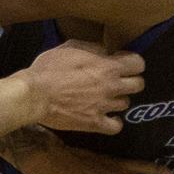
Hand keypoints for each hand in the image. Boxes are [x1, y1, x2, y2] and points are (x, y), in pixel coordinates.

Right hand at [21, 40, 144, 134]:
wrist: (35, 94)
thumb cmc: (49, 68)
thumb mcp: (70, 47)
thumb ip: (92, 48)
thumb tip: (105, 52)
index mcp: (107, 66)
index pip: (138, 63)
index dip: (132, 62)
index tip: (122, 62)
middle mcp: (111, 86)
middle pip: (139, 84)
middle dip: (131, 80)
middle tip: (118, 80)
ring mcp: (104, 106)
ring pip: (126, 103)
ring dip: (118, 99)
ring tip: (106, 97)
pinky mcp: (95, 123)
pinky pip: (116, 126)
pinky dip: (114, 122)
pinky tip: (108, 117)